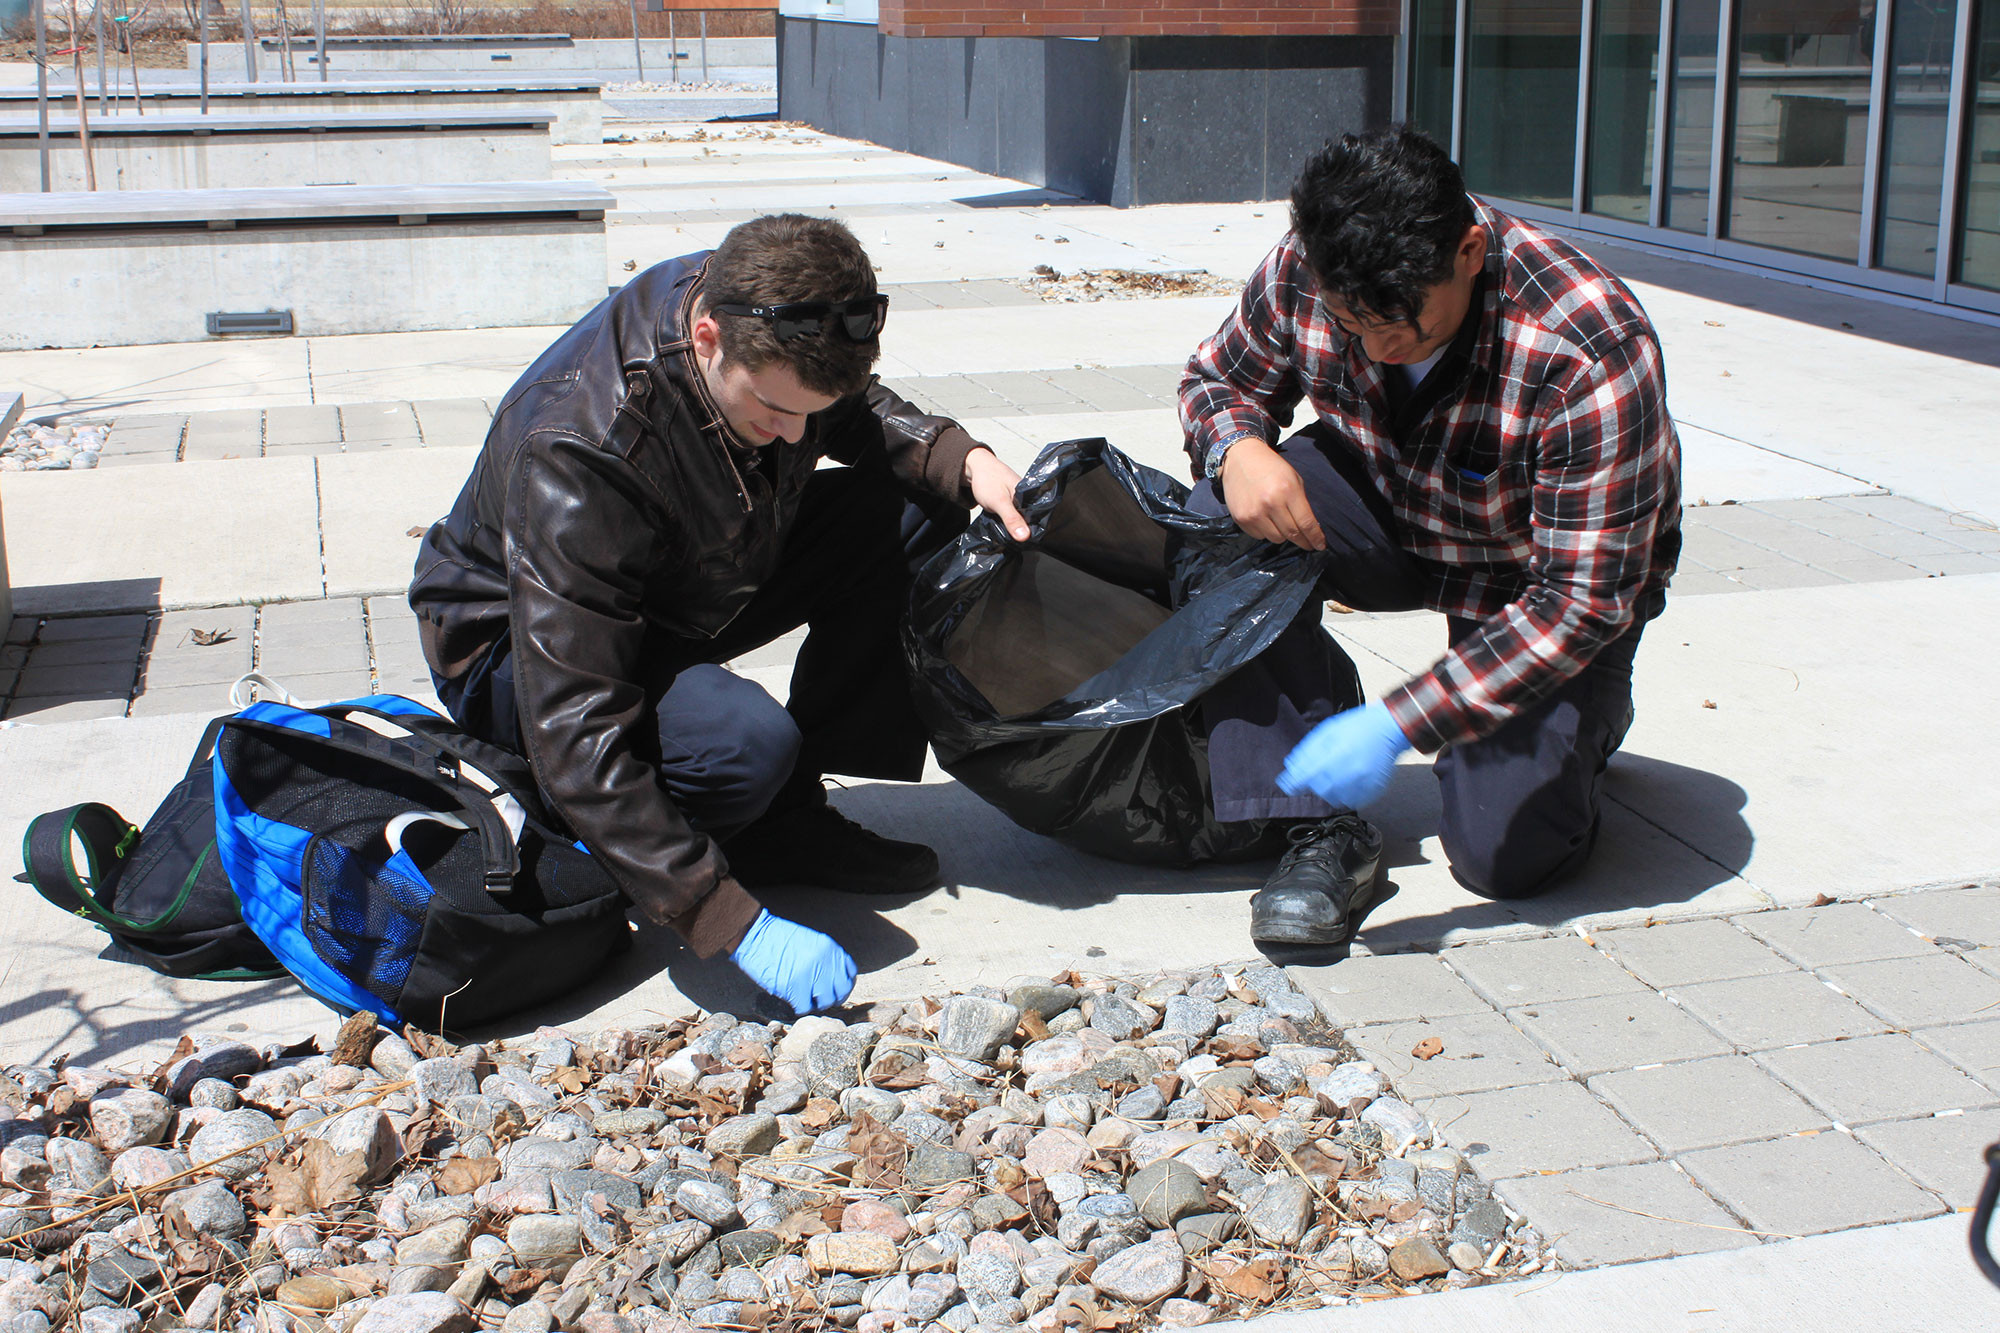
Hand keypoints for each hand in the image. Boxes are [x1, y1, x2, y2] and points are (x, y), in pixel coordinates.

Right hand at [729, 909, 856, 1014]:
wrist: (756, 935)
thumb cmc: (778, 938)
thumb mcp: (810, 941)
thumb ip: (824, 957)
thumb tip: (831, 979)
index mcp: (830, 949)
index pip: (850, 973)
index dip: (843, 985)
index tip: (834, 990)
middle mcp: (825, 962)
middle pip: (842, 990)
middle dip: (832, 998)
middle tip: (820, 999)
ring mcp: (811, 974)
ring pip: (825, 1002)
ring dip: (816, 1004)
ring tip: (806, 1000)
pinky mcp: (794, 986)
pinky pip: (805, 1007)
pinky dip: (800, 1008)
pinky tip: (794, 1001)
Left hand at [964, 445, 1030, 541]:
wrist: (975, 469)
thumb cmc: (988, 480)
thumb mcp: (999, 502)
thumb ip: (1012, 519)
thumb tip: (1025, 536)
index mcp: (1031, 495)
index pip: (1041, 517)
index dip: (1036, 530)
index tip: (1030, 542)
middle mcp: (1029, 497)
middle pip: (1033, 519)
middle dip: (1027, 530)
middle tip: (1020, 541)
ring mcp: (1021, 500)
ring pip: (1024, 518)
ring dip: (1019, 527)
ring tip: (1014, 536)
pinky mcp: (1013, 503)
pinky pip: (1016, 516)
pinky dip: (1012, 522)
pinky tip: (1008, 527)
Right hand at [1218, 436, 1324, 549]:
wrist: (1240, 458)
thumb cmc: (1271, 468)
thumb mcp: (1294, 479)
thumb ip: (1301, 503)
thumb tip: (1310, 528)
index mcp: (1288, 491)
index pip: (1306, 523)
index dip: (1315, 538)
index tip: (1320, 546)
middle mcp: (1270, 503)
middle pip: (1292, 534)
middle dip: (1303, 541)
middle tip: (1308, 543)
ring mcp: (1254, 512)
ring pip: (1276, 538)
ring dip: (1283, 535)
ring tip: (1281, 523)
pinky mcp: (1241, 518)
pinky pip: (1259, 536)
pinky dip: (1266, 532)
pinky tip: (1265, 519)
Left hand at [1278, 700, 1410, 808]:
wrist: (1387, 729)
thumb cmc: (1355, 727)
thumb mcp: (1328, 731)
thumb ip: (1308, 750)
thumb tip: (1291, 767)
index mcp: (1337, 754)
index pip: (1308, 776)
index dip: (1294, 783)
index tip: (1287, 786)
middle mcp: (1350, 771)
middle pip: (1320, 790)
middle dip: (1314, 784)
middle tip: (1318, 774)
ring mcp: (1363, 783)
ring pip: (1335, 799)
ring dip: (1329, 791)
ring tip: (1335, 776)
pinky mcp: (1373, 790)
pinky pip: (1352, 802)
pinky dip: (1345, 796)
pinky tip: (1347, 782)